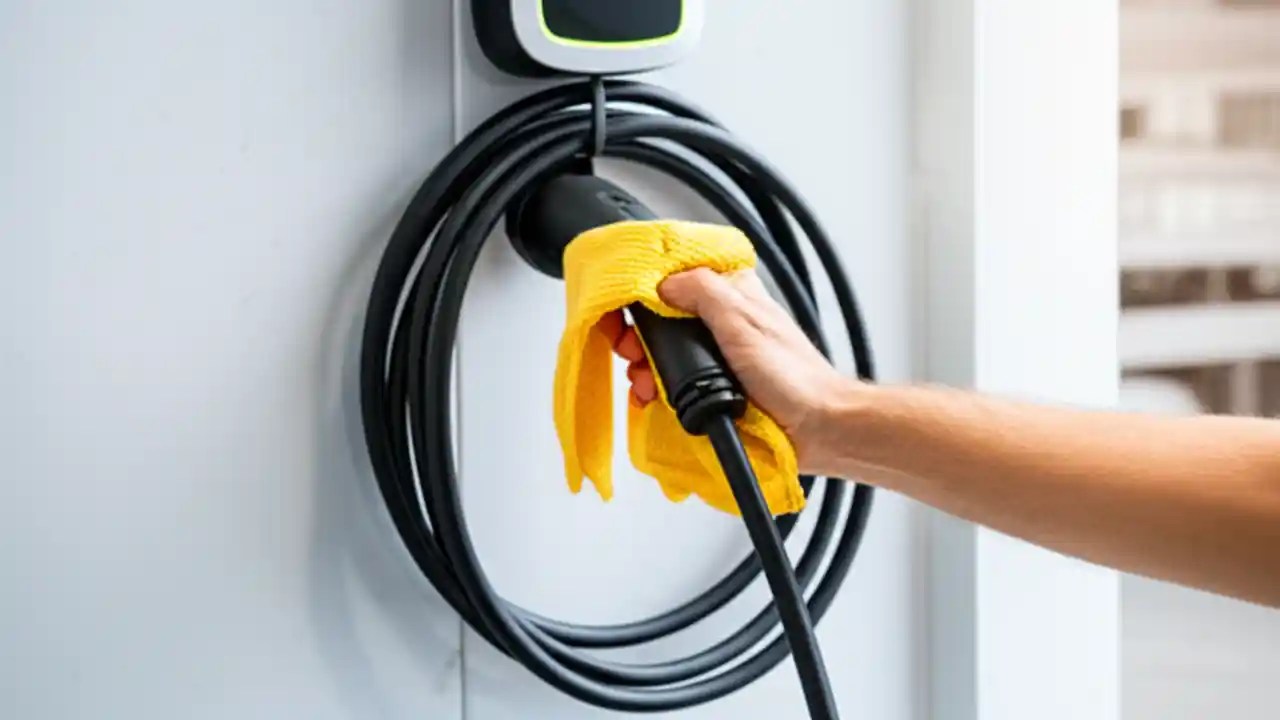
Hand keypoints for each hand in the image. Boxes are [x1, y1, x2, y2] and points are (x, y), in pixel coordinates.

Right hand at [598, 267, 854, 472]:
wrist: (816, 428)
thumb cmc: (793, 377)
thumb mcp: (741, 321)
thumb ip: (702, 292)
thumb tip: (662, 282)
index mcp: (732, 293)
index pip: (678, 276)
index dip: (647, 289)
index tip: (626, 308)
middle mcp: (723, 322)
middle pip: (663, 317)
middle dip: (640, 335)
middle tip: (631, 350)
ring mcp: (717, 357)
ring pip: (665, 352)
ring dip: (645, 366)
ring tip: (643, 380)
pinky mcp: (715, 388)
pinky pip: (675, 383)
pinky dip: (657, 389)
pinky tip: (651, 397)